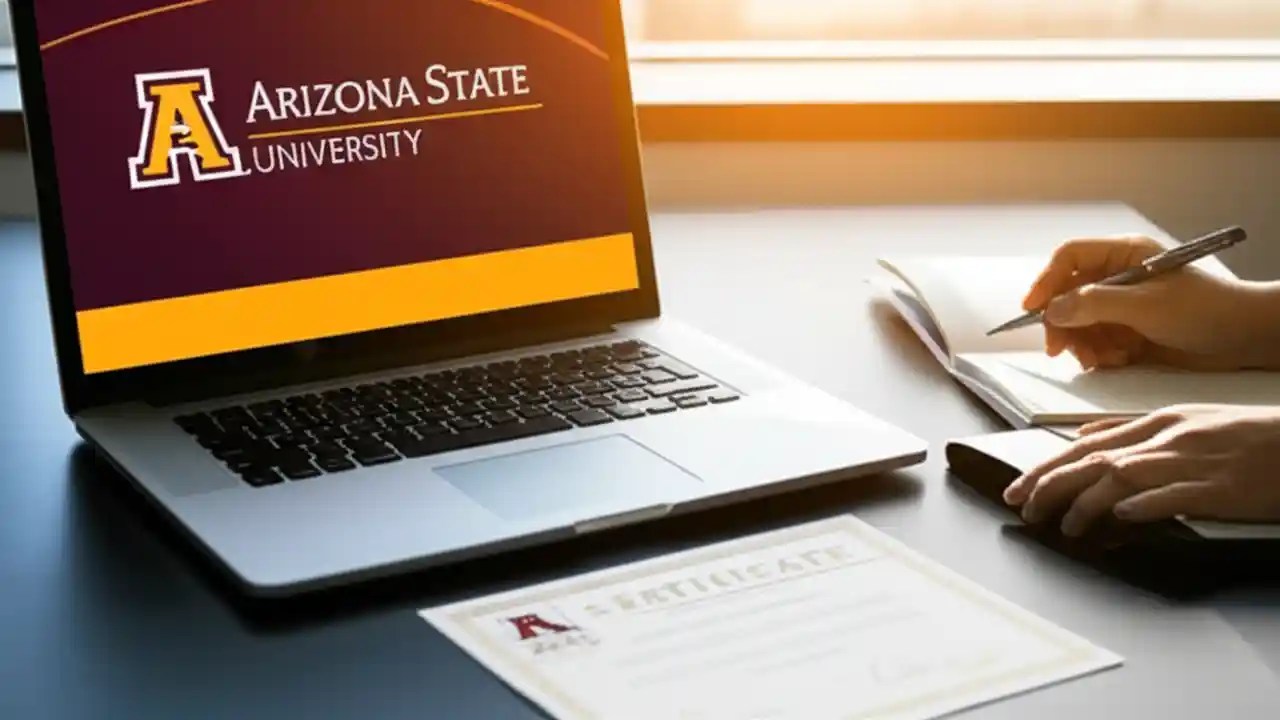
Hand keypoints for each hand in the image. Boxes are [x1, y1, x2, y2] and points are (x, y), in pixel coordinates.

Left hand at [1003, 404, 1279, 536]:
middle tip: (1023, 508)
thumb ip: (1132, 428)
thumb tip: (1083, 435)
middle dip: (1051, 484)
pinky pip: (1175, 495)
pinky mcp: (1220, 488)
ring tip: (1063, 526)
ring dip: (1086, 503)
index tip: (1020, 487)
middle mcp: (1167, 438)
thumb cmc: (1249, 434)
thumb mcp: (1187, 419)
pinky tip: (1120, 516)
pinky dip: (1144, 504)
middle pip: (1094, 460)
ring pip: (1124, 477)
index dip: (1047, 467)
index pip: (1088, 445)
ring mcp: (1193, 462)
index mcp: (1158, 422)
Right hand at [1023, 235, 1270, 370]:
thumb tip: (1052, 311)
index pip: (1069, 258)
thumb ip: (1095, 305)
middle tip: (1060, 349)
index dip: (1046, 281)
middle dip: (1063, 323)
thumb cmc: (1205, 310)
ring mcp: (1123, 306)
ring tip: (1104, 358)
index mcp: (1124, 256)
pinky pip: (1095, 342)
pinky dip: (1099, 355)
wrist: (1243, 339)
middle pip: (1067, 295)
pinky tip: (1118, 360)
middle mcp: (1119, 277)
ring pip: (1078, 323)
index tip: (1032, 308)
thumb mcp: (1146, 305)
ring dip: (1083, 343)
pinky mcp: (1129, 331)